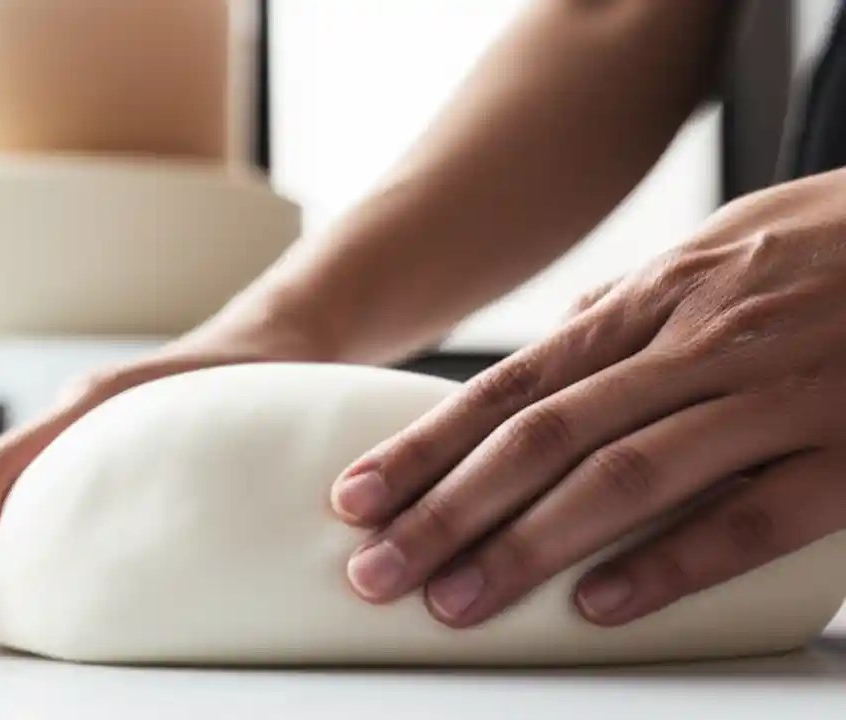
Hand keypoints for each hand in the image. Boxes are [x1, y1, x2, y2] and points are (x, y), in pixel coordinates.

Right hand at [0, 327, 318, 638]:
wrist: (266, 344)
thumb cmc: (258, 382)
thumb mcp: (236, 414)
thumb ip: (209, 458)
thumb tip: (211, 527)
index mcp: (92, 405)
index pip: (2, 468)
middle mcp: (65, 420)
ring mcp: (62, 439)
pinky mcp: (70, 459)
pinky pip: (0, 499)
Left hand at [330, 168, 845, 627]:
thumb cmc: (819, 246)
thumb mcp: (707, 255)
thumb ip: (622, 315)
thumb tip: (542, 357)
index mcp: (648, 306)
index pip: (507, 388)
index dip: (424, 447)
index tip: (356, 497)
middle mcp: (692, 349)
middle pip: (542, 441)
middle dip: (447, 512)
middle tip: (375, 571)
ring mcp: (772, 399)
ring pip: (626, 480)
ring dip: (529, 548)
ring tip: (456, 603)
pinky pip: (752, 517)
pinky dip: (673, 565)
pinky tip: (602, 609)